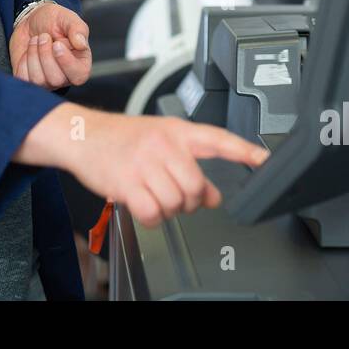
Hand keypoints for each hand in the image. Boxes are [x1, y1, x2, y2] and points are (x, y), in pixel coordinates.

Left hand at [9, 2, 90, 89]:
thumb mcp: (67, 18)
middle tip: (44, 36)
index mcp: (80, 64)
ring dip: (34, 54)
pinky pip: (24, 78)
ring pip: (38, 79)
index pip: (79, 75)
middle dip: (46, 54)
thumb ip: (78, 29)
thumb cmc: (53, 21)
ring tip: (36, 40)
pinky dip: (23, 61)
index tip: (57, 44)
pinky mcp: (28, 80)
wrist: (30, 20)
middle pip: (56, 79)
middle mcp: (64, 77)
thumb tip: (81, 44)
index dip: (66, 62)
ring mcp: (46, 81)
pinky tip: (29, 50)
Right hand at [15, 103, 270, 226]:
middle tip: (173, 193)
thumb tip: (215, 196)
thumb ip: (190, 165)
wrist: (83, 136)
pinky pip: (153, 214)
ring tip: (153, 195)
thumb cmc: (123, 138)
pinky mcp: (127, 183)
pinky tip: (142, 203)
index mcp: (177, 132)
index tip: (265, 160)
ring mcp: (145, 164)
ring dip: (168, 208)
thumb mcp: (161, 143)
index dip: (245, 151)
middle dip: (189, 199)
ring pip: (176, 203)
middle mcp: (164, 145)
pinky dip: (151, 217)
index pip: (219, 139)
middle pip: (197, 187)